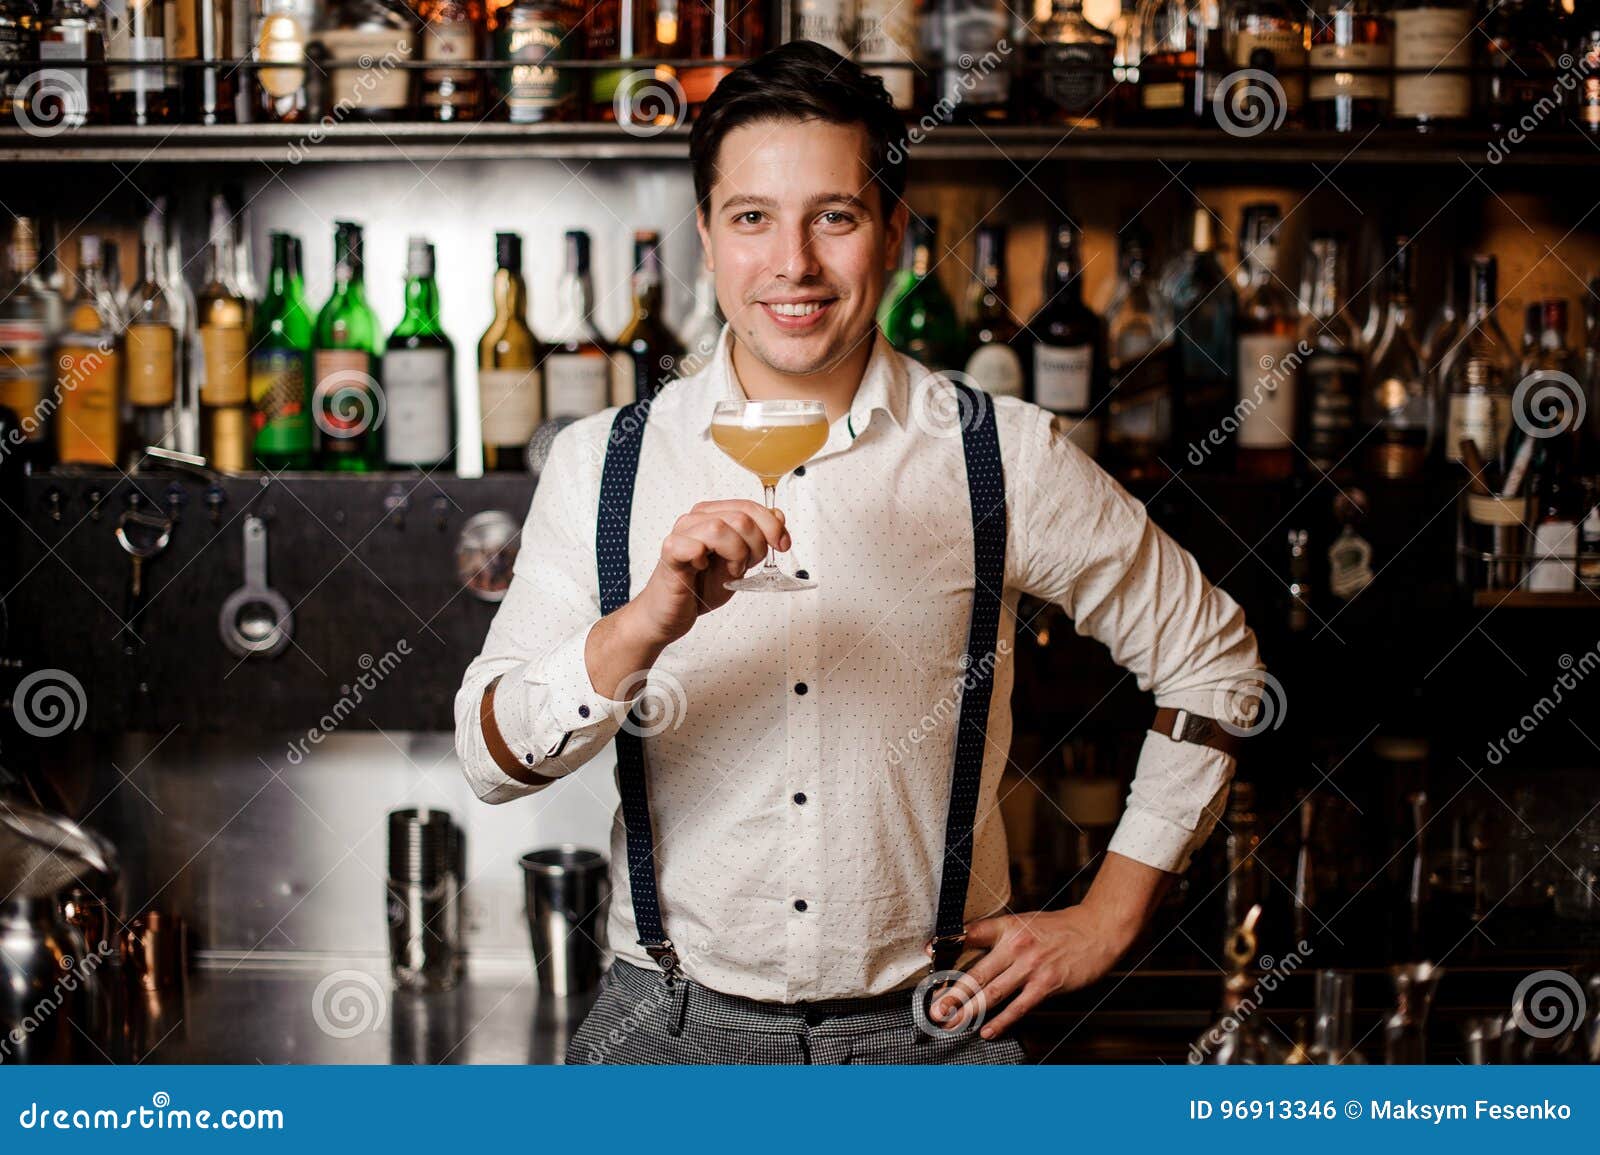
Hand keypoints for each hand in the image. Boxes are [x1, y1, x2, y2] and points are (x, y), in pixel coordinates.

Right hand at [585, 500, 789, 699]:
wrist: (668, 615)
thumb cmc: (699, 588)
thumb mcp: (739, 564)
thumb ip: (757, 540)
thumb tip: (779, 516)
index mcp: (713, 516)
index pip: (749, 507)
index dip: (772, 526)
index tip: (782, 546)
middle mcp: (696, 519)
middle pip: (741, 517)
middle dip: (755, 546)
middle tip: (745, 567)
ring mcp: (681, 533)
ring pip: (720, 528)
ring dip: (734, 555)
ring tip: (727, 571)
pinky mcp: (670, 552)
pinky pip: (692, 546)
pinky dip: (705, 560)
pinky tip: (701, 570)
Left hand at [927, 904, 1136, 1039]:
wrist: (1096, 931)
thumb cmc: (1060, 929)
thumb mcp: (1025, 922)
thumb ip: (1001, 936)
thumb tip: (974, 953)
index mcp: (1008, 927)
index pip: (971, 932)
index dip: (948, 941)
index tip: (929, 951)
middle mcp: (1016, 946)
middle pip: (977, 972)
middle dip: (952, 993)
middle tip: (935, 1009)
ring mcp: (1031, 966)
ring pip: (993, 992)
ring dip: (969, 1010)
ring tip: (951, 1022)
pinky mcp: (1046, 984)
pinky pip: (1019, 1007)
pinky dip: (1001, 1021)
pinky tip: (986, 1030)